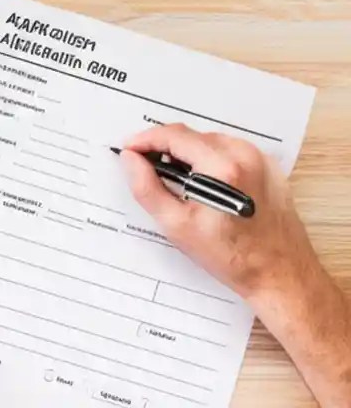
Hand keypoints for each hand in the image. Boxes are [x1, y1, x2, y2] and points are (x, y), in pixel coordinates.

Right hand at [122, 124, 350, 406]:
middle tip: (146, 167)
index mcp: (223, 167)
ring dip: (187, 153)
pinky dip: (210, 159)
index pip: (174, 135)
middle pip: (192, 135)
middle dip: (165, 147)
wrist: (280, 274)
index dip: (145, 139)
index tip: (129, 150)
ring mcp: (261, 159)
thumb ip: (147, 187)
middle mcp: (246, 155)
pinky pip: (230, 151)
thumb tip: (131, 159)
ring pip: (210, 141)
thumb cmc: (232, 256)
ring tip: (175, 179)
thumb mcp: (177, 225)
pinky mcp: (270, 167)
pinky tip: (202, 184)